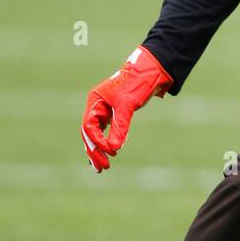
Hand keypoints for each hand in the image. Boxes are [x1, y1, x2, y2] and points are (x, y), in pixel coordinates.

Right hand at [81, 46, 172, 172]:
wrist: (150, 72)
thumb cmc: (136, 84)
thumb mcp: (127, 106)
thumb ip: (120, 127)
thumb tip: (114, 148)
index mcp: (95, 101)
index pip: (89, 126)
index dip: (97, 141)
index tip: (109, 151)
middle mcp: (97, 106)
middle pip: (90, 133)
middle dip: (95, 151)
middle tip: (102, 167)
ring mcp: (104, 110)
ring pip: (96, 134)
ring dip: (99, 150)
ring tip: (102, 167)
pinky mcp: (113, 113)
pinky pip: (105, 131)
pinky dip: (106, 142)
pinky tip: (108, 153)